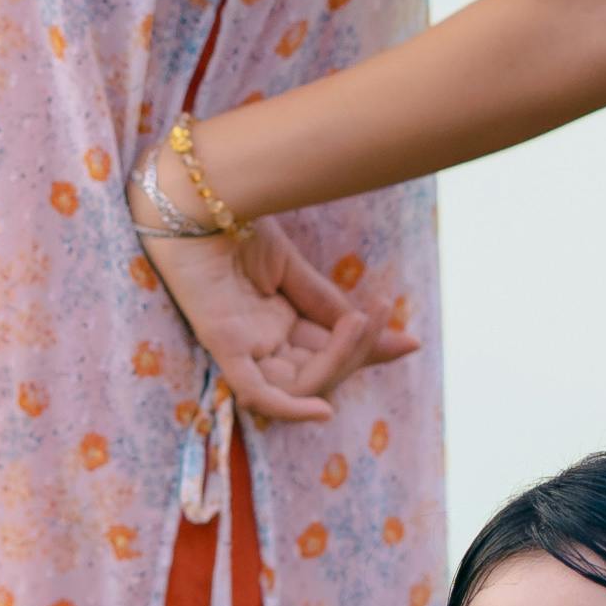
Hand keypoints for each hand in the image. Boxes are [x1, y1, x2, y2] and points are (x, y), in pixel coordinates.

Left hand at [137, 211, 420, 423]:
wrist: (198, 194)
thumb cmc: (236, 224)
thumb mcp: (295, 269)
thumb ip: (330, 306)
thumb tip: (389, 333)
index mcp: (275, 326)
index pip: (328, 355)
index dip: (366, 352)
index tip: (407, 340)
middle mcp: (260, 343)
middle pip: (319, 373)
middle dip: (357, 352)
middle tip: (377, 314)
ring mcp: (241, 347)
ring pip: (300, 384)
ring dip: (338, 362)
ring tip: (359, 323)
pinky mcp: (223, 344)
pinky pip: (256, 392)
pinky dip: (289, 408)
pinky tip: (322, 411)